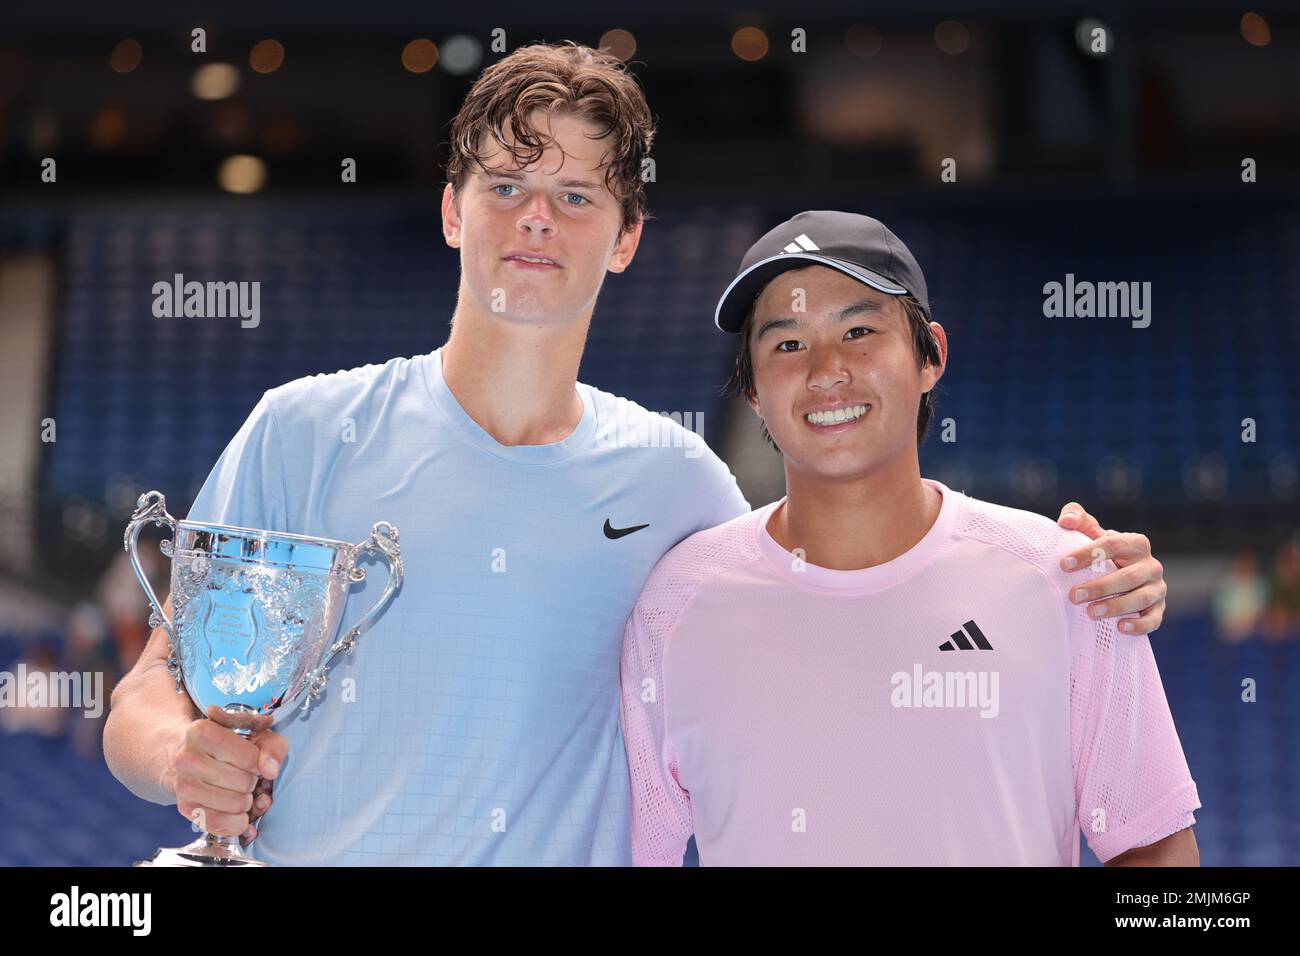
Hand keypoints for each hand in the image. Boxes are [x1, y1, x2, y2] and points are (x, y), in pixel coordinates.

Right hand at [163, 705, 286, 841]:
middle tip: (245, 775)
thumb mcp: (253, 732)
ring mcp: (184, 786)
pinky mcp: (185, 808)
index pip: (247, 758)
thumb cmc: (225, 742)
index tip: (257, 763)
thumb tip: (271, 769)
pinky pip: (221, 824)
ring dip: (246, 801)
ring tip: (239, 789)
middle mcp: (188, 759)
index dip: (261, 764)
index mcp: (203, 732)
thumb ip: (271, 745)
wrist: (184, 752)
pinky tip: (238, 811)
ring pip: (236, 804)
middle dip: (253, 781)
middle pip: (243, 783)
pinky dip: (237, 822)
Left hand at [1056, 503, 1165, 635]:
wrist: (1116, 576)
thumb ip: (1077, 517)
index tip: (1063, 565)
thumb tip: (1066, 521)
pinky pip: (1154, 619)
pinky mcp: (1158, 609)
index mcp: (1135, 543)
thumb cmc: (1099, 552)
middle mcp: (1151, 565)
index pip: (1113, 545)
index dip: (1088, 554)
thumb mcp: (1088, 532)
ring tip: (1090, 612)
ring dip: (1116, 606)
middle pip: (1128, 576)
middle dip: (1100, 587)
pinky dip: (1140, 624)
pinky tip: (1120, 627)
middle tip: (1073, 596)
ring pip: (1141, 598)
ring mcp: (1157, 588)